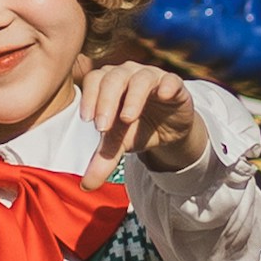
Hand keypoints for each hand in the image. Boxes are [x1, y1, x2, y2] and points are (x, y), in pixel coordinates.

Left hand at [78, 61, 205, 182]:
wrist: (167, 130)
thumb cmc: (137, 129)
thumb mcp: (120, 144)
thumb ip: (103, 159)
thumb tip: (86, 186)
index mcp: (109, 82)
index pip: (95, 81)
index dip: (90, 98)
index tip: (87, 122)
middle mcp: (128, 74)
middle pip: (114, 77)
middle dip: (106, 101)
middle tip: (102, 127)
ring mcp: (152, 76)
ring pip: (140, 77)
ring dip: (133, 97)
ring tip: (127, 118)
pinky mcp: (175, 84)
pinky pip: (171, 80)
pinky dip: (166, 85)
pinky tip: (163, 95)